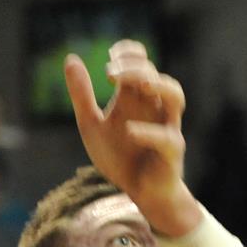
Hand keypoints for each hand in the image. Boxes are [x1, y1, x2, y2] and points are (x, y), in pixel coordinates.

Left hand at [63, 41, 195, 233]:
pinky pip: (167, 137)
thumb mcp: (91, 124)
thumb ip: (82, 94)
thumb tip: (71, 58)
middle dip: (133, 68)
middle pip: (153, 74)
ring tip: (138, 84)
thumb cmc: (119, 158)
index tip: (110, 55)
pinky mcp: (171, 151)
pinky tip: (129, 131)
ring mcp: (166, 126)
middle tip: (110, 72)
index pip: (142, 61)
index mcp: (137, 97)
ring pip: (175, 96)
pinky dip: (149, 132)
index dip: (130, 52)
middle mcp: (154, 106)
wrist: (140, 194)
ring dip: (159, 84)